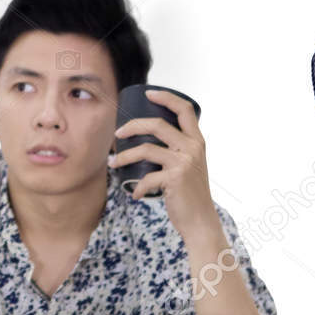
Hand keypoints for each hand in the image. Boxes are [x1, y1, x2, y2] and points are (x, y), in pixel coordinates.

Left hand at [110, 88, 217, 233]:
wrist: (201, 221)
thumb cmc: (190, 194)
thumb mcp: (191, 166)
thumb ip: (178, 152)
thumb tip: (149, 142)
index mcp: (197, 141)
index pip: (185, 109)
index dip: (166, 97)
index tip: (148, 93)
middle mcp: (193, 148)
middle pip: (157, 124)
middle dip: (132, 126)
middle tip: (117, 134)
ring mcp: (184, 162)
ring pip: (146, 149)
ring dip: (125, 157)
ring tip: (113, 163)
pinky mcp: (175, 179)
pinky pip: (146, 178)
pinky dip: (137, 187)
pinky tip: (134, 194)